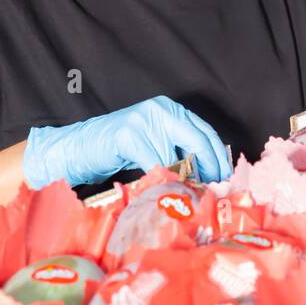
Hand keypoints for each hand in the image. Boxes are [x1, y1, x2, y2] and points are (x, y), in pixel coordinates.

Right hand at [23, 95, 233, 188]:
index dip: (218, 155)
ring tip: (190, 195)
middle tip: (216, 188)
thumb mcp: (155, 143)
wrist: (79, 148)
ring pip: (176, 157)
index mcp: (170, 109)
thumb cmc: (118, 150)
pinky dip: (162, 180)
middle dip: (210, 168)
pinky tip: (165, 192)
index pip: (204, 131)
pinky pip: (154, 164)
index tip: (225, 176)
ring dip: (184, 180)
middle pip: (197, 141)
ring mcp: (143, 120)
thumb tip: (209, 173)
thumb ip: (179, 149)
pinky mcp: (128, 136)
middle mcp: (160, 109)